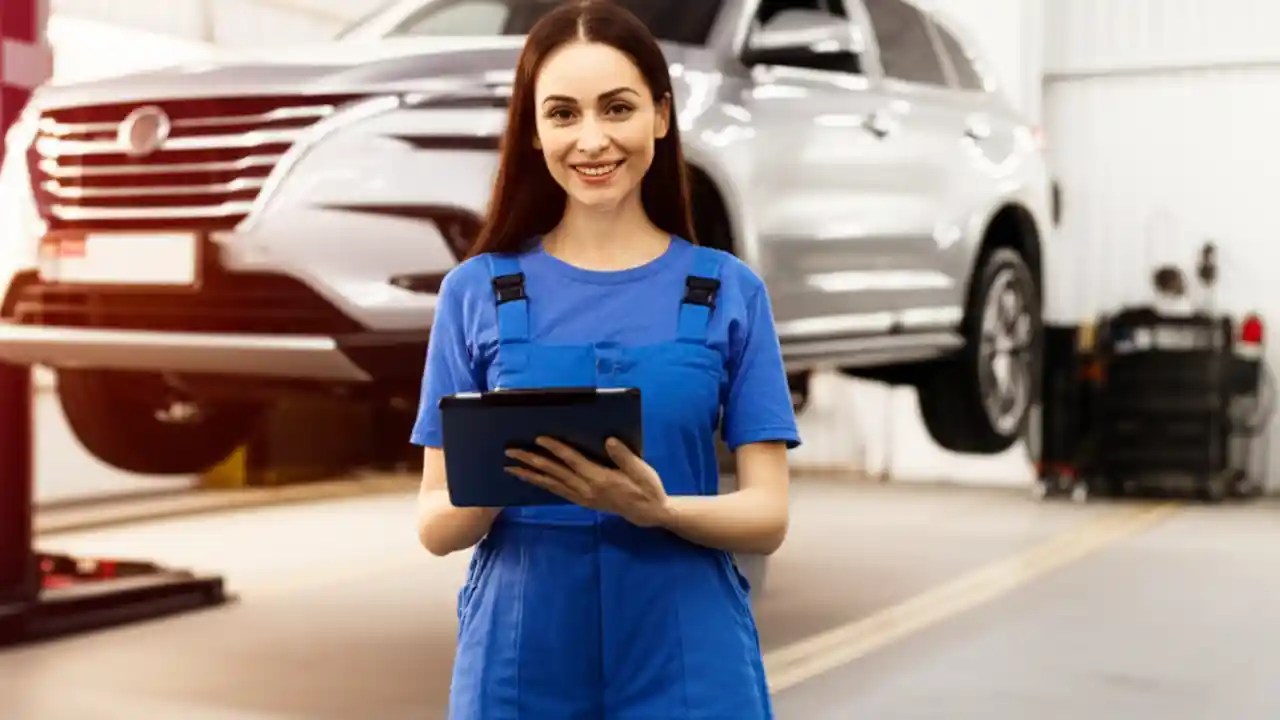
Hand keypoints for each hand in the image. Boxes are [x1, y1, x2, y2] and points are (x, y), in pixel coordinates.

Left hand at [504, 436, 671, 527]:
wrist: (648, 512)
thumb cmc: (646, 488)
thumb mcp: (641, 471)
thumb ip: (624, 456)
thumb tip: (609, 440)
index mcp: (600, 478)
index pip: (572, 460)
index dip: (555, 448)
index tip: (539, 438)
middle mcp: (586, 489)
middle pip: (554, 472)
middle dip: (531, 461)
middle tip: (510, 452)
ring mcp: (582, 497)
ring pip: (551, 484)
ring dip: (530, 475)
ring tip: (511, 468)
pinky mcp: (582, 501)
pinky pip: (557, 492)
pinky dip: (542, 485)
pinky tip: (532, 480)